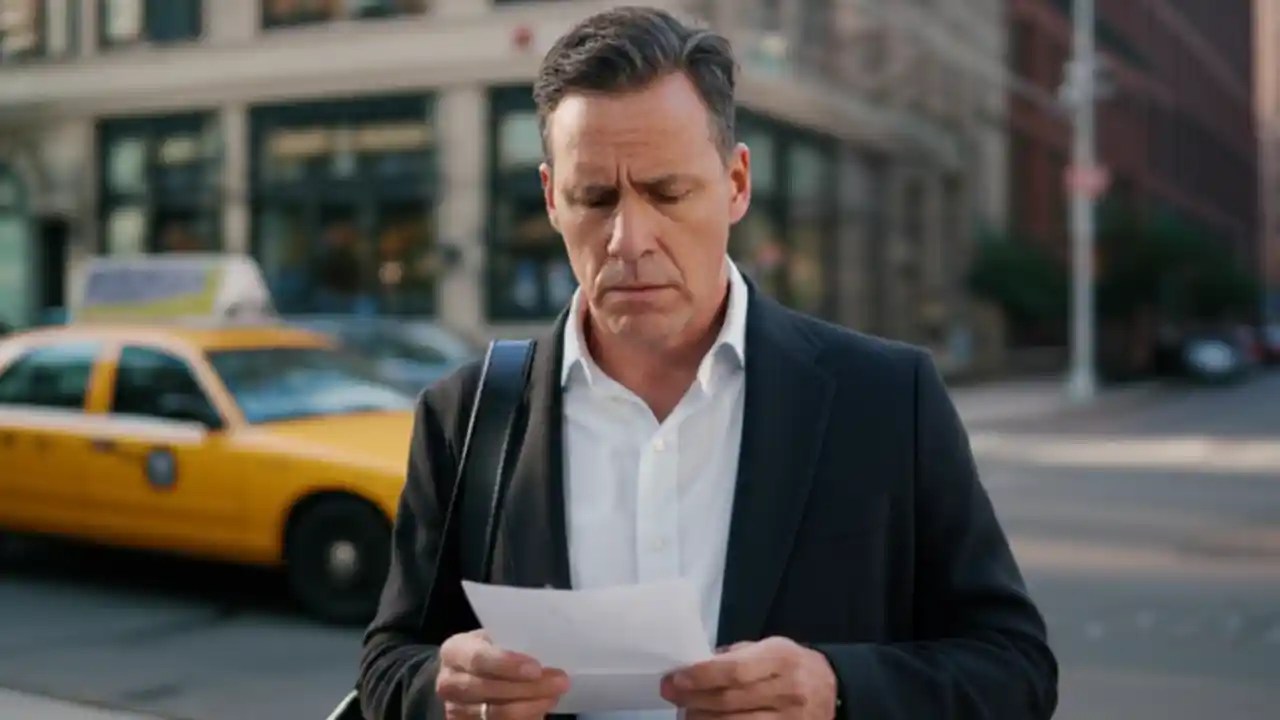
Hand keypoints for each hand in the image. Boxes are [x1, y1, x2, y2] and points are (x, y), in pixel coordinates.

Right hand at [436, 630, 570, 719]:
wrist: (461, 675)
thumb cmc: (486, 650)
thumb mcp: (492, 638)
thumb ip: (512, 645)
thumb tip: (550, 656)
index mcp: (454, 651)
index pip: (479, 659)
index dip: (508, 665)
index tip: (536, 668)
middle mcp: (449, 683)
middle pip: (489, 690)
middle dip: (529, 688)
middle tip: (560, 682)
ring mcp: (455, 709)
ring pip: (496, 714)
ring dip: (531, 706)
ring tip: (554, 697)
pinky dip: (525, 718)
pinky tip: (541, 710)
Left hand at [660, 637, 837, 719]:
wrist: (832, 689)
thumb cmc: (791, 665)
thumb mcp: (769, 648)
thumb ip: (736, 656)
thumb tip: (695, 666)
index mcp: (781, 659)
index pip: (735, 671)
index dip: (701, 676)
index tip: (676, 678)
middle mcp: (788, 691)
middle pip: (731, 700)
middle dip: (694, 698)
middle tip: (671, 695)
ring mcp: (790, 719)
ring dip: (703, 719)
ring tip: (686, 712)